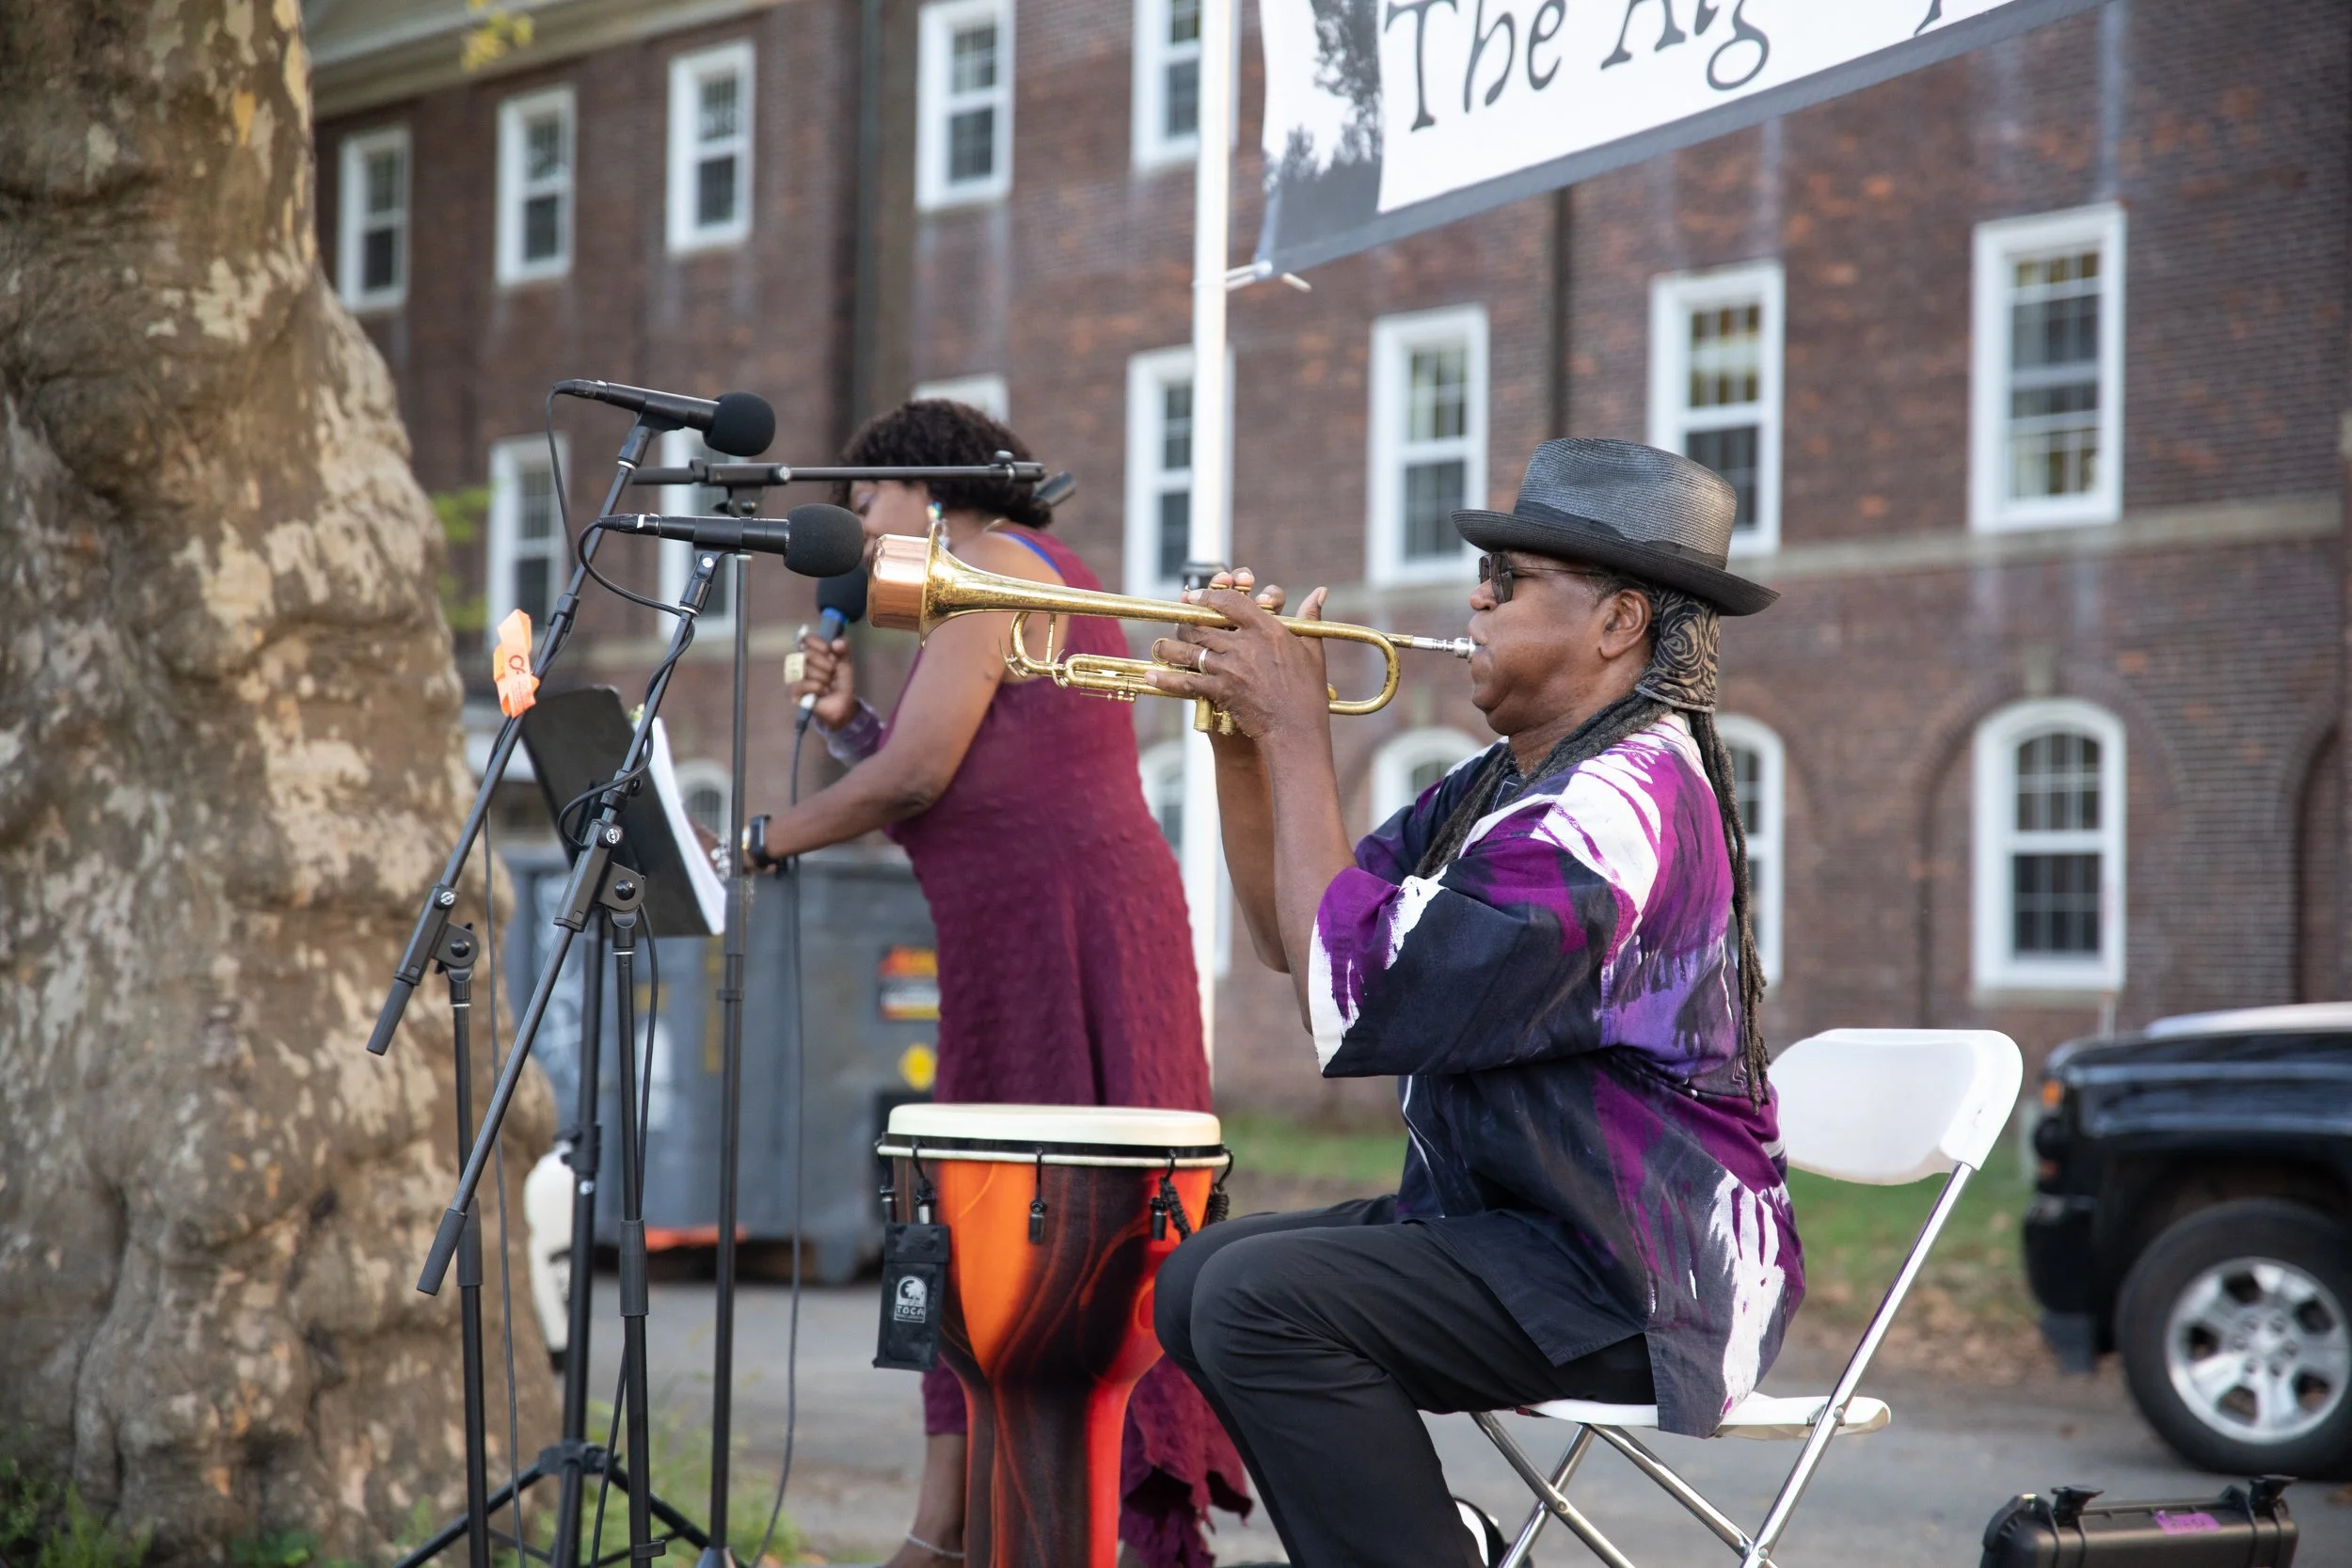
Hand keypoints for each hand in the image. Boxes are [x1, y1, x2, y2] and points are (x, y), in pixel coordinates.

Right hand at [790, 629, 855, 727]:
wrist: (842, 705)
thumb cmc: (841, 682)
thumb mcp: (846, 663)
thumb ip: (844, 649)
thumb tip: (837, 642)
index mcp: (811, 652)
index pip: (806, 639)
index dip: (818, 643)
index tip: (829, 650)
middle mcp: (799, 662)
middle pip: (806, 654)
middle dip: (825, 664)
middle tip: (833, 673)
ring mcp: (794, 677)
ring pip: (805, 669)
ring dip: (823, 677)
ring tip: (828, 685)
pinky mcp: (793, 692)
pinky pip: (802, 684)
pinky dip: (816, 687)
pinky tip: (822, 692)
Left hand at [1146, 568, 1333, 743]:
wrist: (1297, 729)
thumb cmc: (1309, 690)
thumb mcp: (1312, 649)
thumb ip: (1310, 617)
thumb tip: (1319, 592)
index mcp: (1266, 628)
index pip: (1229, 601)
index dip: (1208, 595)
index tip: (1195, 596)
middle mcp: (1244, 644)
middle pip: (1203, 625)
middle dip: (1185, 622)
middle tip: (1177, 622)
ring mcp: (1229, 668)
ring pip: (1190, 650)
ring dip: (1170, 648)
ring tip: (1160, 647)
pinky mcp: (1220, 691)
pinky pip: (1186, 682)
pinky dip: (1166, 680)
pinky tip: (1151, 677)